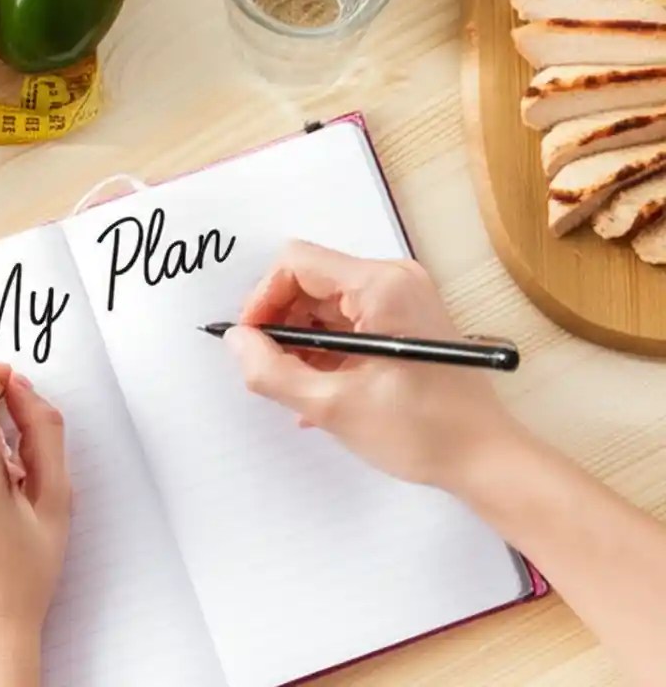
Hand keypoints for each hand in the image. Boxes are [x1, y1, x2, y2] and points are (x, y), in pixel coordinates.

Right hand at [226, 241, 517, 486]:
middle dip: (281, 324)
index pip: (297, 264)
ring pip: (325, 305)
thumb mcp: (331, 405)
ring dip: (302, 342)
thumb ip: (271, 371)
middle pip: (310, 282)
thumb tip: (236, 343)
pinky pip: (347, 321)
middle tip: (268, 368)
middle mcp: (394, 280)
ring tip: (298, 387)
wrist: (484, 457)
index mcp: (381, 287)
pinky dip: (325, 350)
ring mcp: (403, 299)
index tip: (250, 339)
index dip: (262, 299)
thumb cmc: (424, 431)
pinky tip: (319, 389)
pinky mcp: (405, 320)